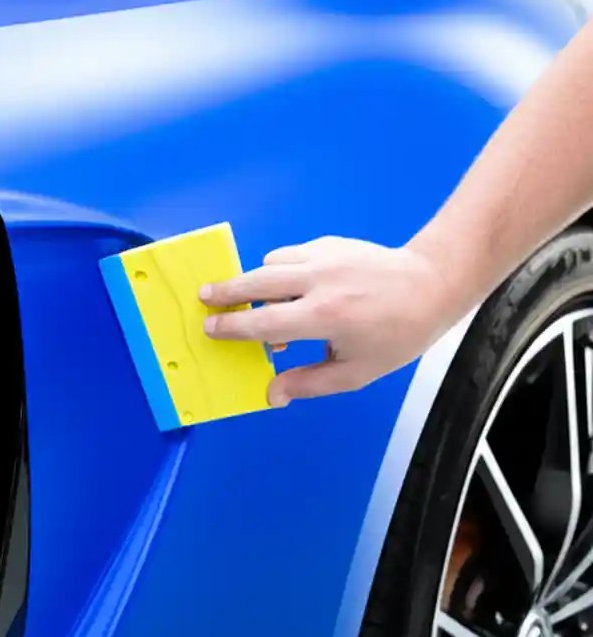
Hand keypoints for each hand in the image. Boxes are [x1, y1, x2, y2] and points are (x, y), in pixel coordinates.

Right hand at [199, 236, 461, 404]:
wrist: (431, 284)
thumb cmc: (397, 334)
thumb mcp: (357, 371)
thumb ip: (309, 383)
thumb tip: (271, 393)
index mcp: (324, 316)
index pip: (264, 322)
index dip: (233, 328)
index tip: (211, 329)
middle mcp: (319, 281)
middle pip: (256, 283)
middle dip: (226, 291)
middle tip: (205, 297)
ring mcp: (323, 256)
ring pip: (271, 264)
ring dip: (257, 281)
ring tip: (255, 299)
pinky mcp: (329, 242)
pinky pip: (291, 255)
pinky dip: (283, 269)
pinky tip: (295, 286)